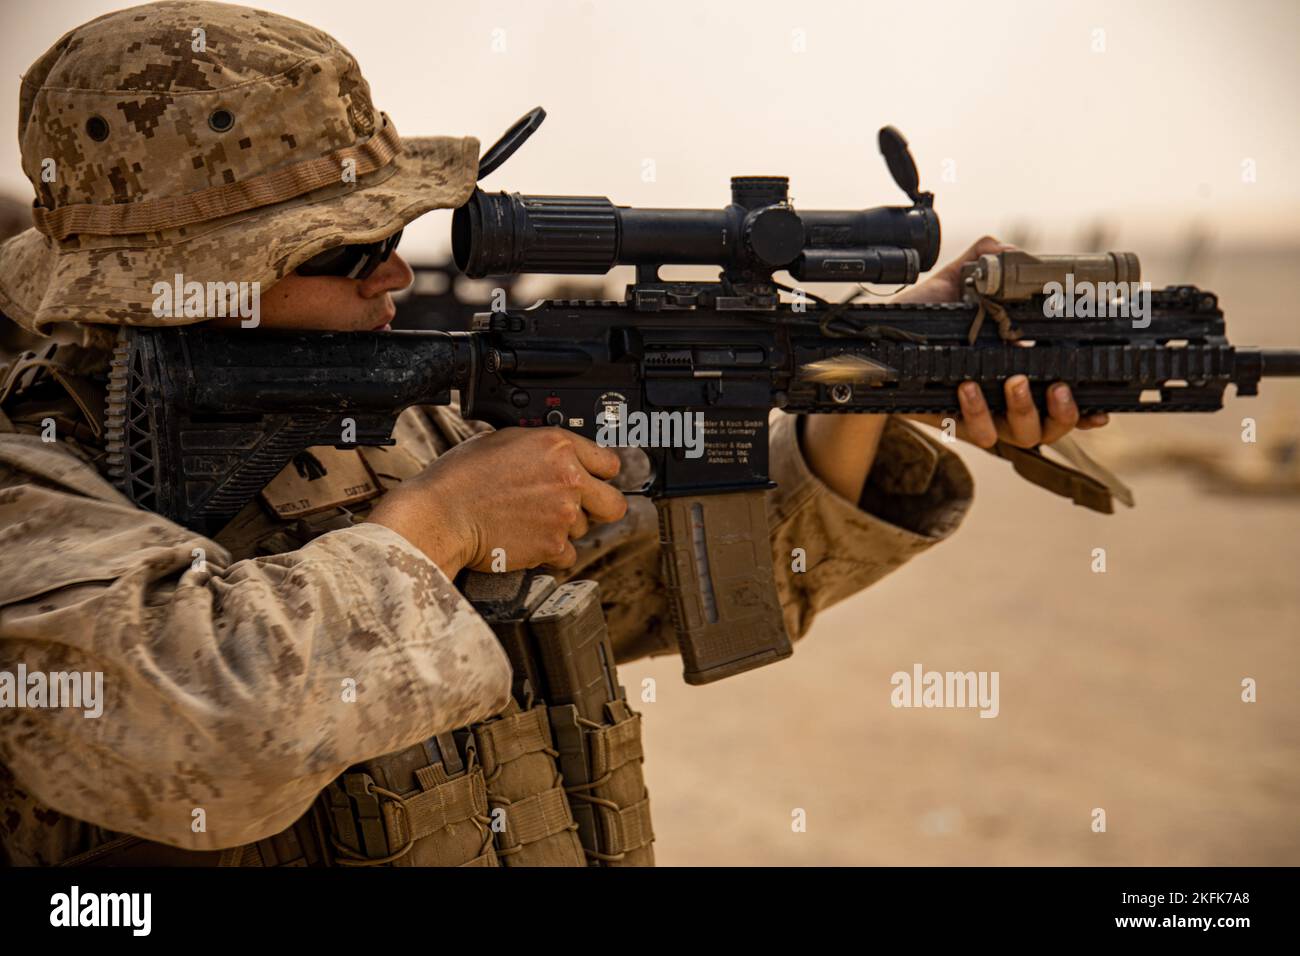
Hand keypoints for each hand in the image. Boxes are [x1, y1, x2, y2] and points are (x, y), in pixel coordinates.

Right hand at [367, 428, 627, 576]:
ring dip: (565, 529)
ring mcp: (564, 514)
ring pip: (586, 529)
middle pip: (614, 503)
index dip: (600, 475)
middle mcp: (569, 478)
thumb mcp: (504, 440)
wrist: (442, 514)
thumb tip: (557, 457)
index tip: (593, 482)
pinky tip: (528, 540)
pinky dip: (551, 553)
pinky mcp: (553, 545)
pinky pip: (568, 554)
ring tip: (531, 522)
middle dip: (599, 508)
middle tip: (578, 509)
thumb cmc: (461, 476)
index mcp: (558, 446)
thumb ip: (542, 449)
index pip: (609, 463)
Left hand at [899, 235, 1109, 448]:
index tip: (1104, 407)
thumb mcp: (959, 282)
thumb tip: (1012, 252)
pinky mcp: (957, 423)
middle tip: (1058, 387)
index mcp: (1026, 370)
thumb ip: (988, 258)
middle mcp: (1011, 400)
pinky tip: (967, 387)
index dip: (1091, 407)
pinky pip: (977, 431)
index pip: (1069, 398)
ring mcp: (987, 415)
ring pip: (1023, 434)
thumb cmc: (930, 318)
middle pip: (1055, 427)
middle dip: (1065, 412)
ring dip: (1025, 410)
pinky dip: (977, 411)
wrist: (884, 342)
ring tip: (1014, 380)